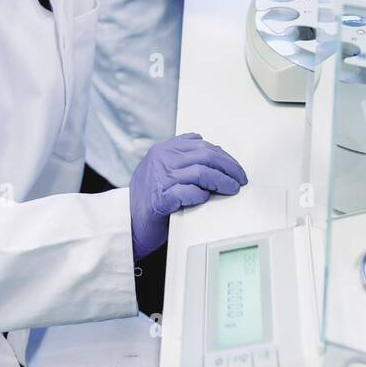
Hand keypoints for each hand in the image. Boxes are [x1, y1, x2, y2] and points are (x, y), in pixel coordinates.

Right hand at [129, 134, 247, 260]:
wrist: (126, 221)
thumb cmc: (147, 198)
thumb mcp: (160, 169)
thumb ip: (180, 158)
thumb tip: (211, 154)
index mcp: (163, 150)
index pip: (201, 145)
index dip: (222, 155)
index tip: (234, 167)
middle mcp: (161, 160)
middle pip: (205, 156)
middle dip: (228, 167)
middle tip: (239, 178)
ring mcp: (160, 179)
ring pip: (201, 172)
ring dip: (221, 181)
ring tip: (231, 189)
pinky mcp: (160, 200)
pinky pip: (187, 193)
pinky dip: (200, 195)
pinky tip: (206, 198)